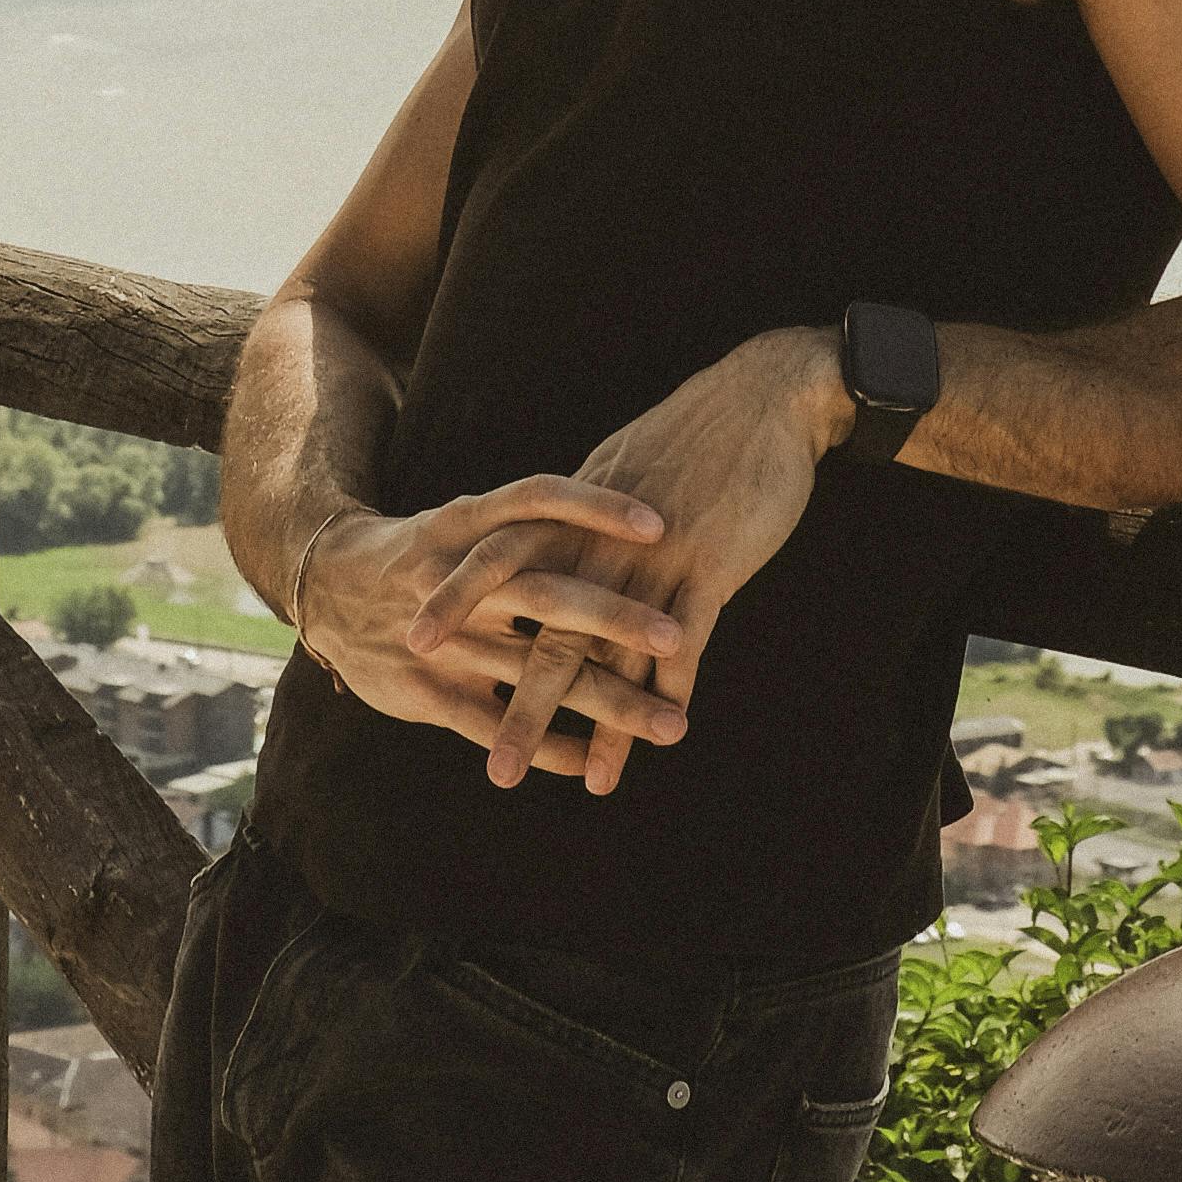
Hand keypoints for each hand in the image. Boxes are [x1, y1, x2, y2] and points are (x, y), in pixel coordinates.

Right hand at [294, 470, 690, 792]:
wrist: (327, 585)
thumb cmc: (424, 550)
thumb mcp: (468, 520)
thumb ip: (529, 527)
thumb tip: (618, 520)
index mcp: (471, 525)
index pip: (540, 502)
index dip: (597, 510)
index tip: (661, 525)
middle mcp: (461, 579)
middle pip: (547, 596)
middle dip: (615, 618)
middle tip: (677, 635)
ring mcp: (445, 641)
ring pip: (535, 673)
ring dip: (607, 701)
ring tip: (670, 724)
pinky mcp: (425, 693)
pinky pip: (494, 723)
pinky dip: (548, 744)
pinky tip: (593, 761)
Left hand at [471, 327, 850, 797]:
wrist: (766, 394)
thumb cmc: (696, 432)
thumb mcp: (623, 465)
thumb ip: (583, 512)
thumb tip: (549, 543)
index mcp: (578, 511)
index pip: (504, 563)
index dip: (457, 602)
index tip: (415, 645)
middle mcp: (606, 539)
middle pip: (549, 628)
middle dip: (522, 702)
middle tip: (495, 768)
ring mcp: (658, 555)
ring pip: (617, 652)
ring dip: (605, 725)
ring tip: (592, 786)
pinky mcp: (711, 564)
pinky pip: (686, 642)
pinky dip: (672, 693)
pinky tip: (664, 740)